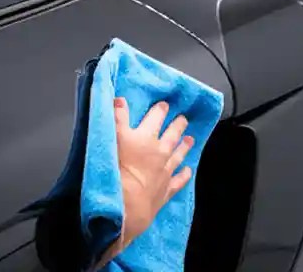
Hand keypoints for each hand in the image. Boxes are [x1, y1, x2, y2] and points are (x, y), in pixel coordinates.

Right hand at [100, 98, 193, 264]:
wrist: (127, 203)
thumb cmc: (117, 168)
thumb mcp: (113, 137)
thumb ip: (117, 117)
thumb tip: (120, 99)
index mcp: (146, 137)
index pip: (155, 118)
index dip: (160, 110)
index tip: (165, 105)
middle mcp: (159, 152)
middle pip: (171, 135)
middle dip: (177, 125)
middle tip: (183, 119)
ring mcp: (165, 171)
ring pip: (178, 155)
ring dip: (183, 146)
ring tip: (190, 139)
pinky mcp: (166, 189)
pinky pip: (178, 180)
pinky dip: (184, 174)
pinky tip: (188, 170)